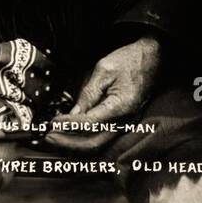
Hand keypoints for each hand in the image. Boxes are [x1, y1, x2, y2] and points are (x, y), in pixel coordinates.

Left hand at [45, 36, 161, 152]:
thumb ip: (88, 94)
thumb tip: (73, 113)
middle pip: (93, 143)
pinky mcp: (123, 124)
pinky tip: (70, 132)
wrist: (153, 58)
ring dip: (74, 143)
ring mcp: (126, 125)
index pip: (90, 124)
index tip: (53, 123)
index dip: (69, 125)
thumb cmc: (130, 60)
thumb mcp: (104, 70)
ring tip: (55, 136)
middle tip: (48, 136)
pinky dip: (84, 137)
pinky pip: (102, 137)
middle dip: (68, 142)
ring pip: (97, 144)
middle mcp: (125, 121)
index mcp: (121, 107)